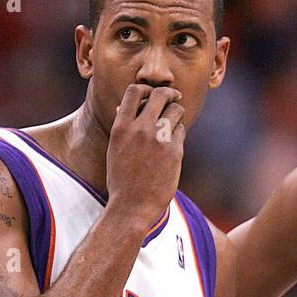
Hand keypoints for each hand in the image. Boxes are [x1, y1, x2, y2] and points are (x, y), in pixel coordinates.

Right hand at [106, 83, 184, 228]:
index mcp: (121, 127)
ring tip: (175, 122)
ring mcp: (158, 139)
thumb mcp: (115, 150)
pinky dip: (179, 134)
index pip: (134, 90)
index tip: (152, 94)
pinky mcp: (174, 151)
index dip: (146, 89)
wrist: (132, 207)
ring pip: (176, 110)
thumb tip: (123, 108)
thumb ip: (122, 128)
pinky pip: (181, 131)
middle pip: (160, 95)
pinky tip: (173, 144)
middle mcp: (140, 129)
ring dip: (177, 112)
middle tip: (174, 97)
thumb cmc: (121, 180)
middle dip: (169, 93)